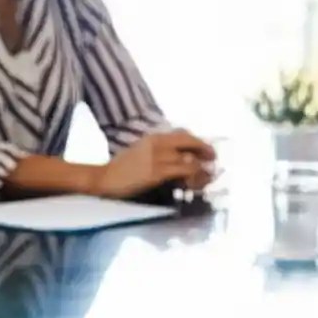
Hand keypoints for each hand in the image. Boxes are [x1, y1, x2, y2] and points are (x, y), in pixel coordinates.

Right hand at [91, 130, 214, 198]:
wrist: (104, 178)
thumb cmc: (122, 168)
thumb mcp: (142, 151)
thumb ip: (161, 150)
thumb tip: (183, 156)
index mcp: (154, 137)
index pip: (183, 133)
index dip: (198, 141)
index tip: (205, 149)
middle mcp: (158, 143)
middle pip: (190, 142)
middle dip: (205, 149)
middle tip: (213, 159)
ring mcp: (158, 158)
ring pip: (190, 159)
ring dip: (201, 169)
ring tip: (206, 177)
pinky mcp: (157, 172)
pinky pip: (183, 172)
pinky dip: (193, 177)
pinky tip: (194, 183)